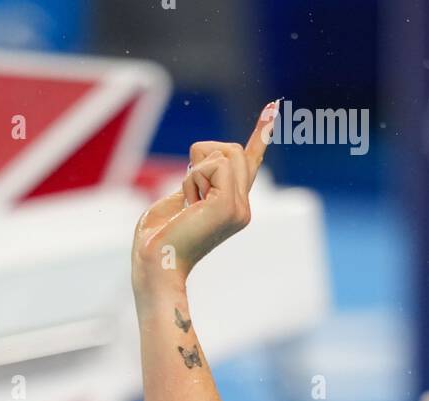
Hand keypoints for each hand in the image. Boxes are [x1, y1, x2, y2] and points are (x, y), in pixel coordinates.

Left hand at [131, 101, 277, 303]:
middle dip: (201, 159)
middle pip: (232, 149)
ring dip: (196, 170)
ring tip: (188, 204)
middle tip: (186, 197)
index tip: (273, 107)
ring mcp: (239, 208)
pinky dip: (194, 179)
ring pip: (226, 152)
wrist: (155, 266)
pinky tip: (189, 207)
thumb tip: (199, 159)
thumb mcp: (176, 200)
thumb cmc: (156, 240)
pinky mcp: (230, 205)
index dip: (261, 134)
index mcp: (230, 207)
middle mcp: (241, 208)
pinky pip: (214, 164)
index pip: (249, 163)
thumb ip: (195, 180)